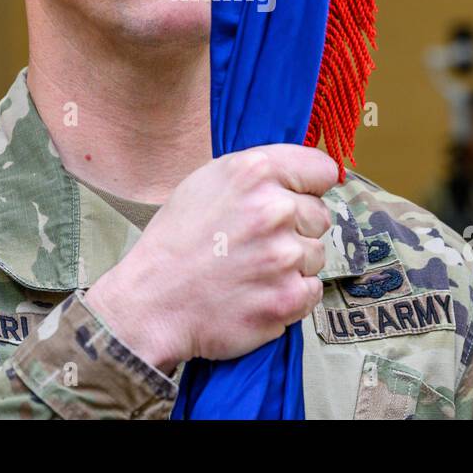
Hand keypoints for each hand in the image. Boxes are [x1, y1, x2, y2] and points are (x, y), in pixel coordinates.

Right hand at [86, 144, 337, 371]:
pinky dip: (291, 295)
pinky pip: (312, 291)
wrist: (151, 303)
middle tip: (257, 243)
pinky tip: (257, 292)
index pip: (322, 169)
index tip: (299, 198)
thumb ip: (258, 174)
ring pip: (316, 254)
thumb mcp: (206, 183)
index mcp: (254, 172)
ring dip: (292, 264)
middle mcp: (274, 209)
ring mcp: (284, 256)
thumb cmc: (175, 242)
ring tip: (251, 270)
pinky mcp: (287, 297)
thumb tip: (303, 178)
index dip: (310, 186)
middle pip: (320, 215)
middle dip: (297, 228)